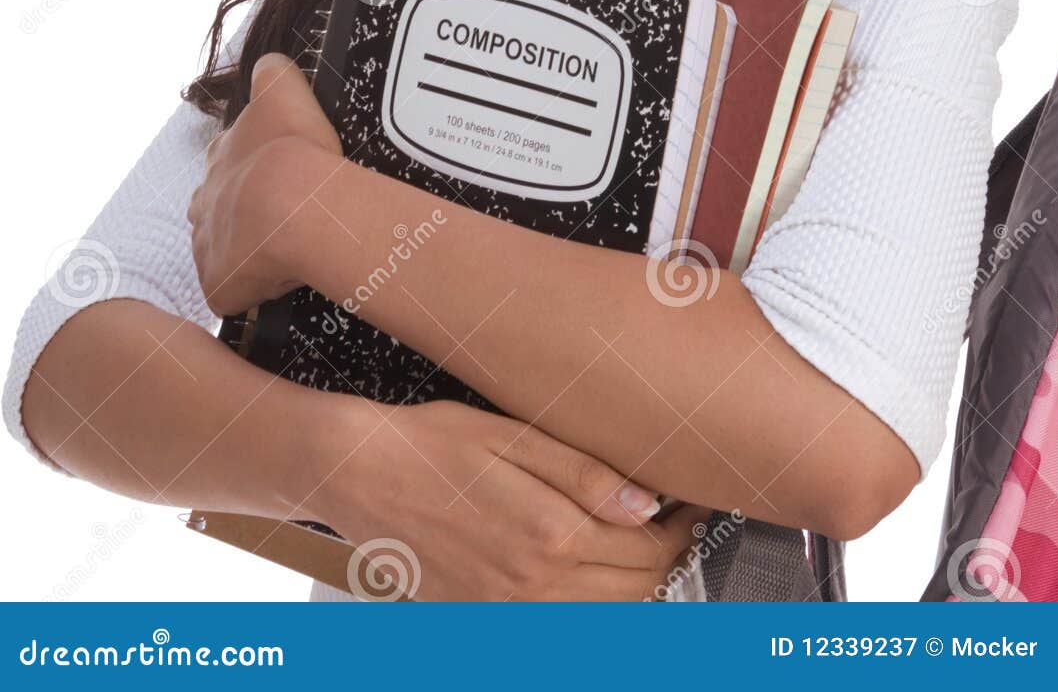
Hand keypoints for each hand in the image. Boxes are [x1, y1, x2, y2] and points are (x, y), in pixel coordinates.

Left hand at [188, 51, 341, 315]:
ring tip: (278, 250)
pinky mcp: (217, 285)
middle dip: (238, 209)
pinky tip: (278, 279)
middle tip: (277, 213)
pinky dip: (251, 287)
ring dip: (242, 249)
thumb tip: (268, 62)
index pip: (227, 158)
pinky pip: (230, 290)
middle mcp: (205, 199)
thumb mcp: (282, 87)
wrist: (293, 203)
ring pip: (219, 248)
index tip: (275, 170)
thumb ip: (271, 71)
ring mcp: (207, 245)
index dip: (251, 164)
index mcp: (221, 157)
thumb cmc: (293, 146)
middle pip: (215, 204)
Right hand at [307, 395, 709, 601]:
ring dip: (634, 588)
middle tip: (673, 522)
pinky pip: (557, 630)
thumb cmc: (434, 442)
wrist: (358, 476)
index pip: (648, 549)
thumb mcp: (513, 437)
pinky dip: (588, 610)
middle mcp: (534, 587)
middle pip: (635, 592)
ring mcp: (507, 612)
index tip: (689, 503)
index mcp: (550, 535)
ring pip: (603, 619)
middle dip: (666, 559)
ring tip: (639, 545)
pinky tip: (588, 574)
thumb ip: (585, 476)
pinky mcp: (483, 622)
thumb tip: (649, 506)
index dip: (681, 527)